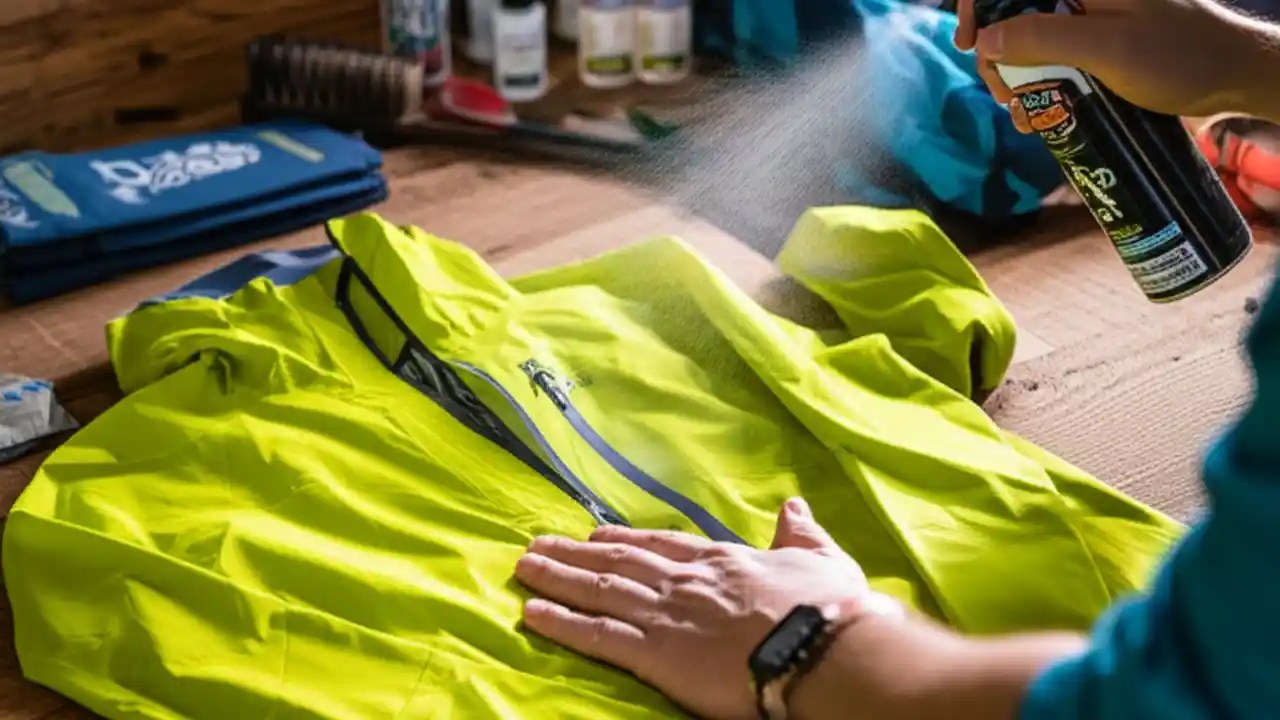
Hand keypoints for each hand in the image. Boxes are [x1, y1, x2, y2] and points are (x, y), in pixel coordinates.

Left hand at [514, 498, 878, 719]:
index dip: (624, 540)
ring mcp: (665, 614)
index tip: (595, 535)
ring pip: (599, 590)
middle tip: (538, 545)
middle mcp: (684, 581)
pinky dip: (562, 622)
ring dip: (557, 579)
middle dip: (575, 555)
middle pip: (618, 563)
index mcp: (721, 560)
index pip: (661, 545)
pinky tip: (532, 613)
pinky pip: (597, 634)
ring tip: (524, 568)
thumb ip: (800, 533)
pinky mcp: (655, 653)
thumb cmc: (828, 609)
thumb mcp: (822, 559)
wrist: (822, 648)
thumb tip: (793, 506)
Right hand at [954, 0, 1279, 128]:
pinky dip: (1036, 84)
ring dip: (1014, 77)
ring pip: (1026, 37)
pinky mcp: (1093, 40)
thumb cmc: (1178, 57)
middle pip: (1012, 11)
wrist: (1232, 77)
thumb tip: (986, 39)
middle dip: (998, 53)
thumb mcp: (1106, 49)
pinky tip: (1041, 114)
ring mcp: (1086, 15)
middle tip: (1006, 94)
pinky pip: (1048, 54)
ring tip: (1028, 114)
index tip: (970, 42)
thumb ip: (1043, 37)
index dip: (978, 3)